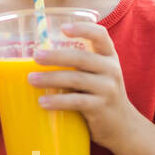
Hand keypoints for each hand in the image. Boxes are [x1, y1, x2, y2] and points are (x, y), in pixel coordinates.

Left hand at [28, 21, 137, 150]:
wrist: (123, 126)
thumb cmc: (100, 94)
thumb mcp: (97, 73)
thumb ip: (78, 63)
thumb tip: (35, 56)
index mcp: (108, 56)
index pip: (100, 35)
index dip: (83, 28)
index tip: (63, 28)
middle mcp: (111, 69)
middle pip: (82, 57)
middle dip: (56, 56)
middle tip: (35, 57)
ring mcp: (108, 89)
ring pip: (76, 79)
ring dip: (51, 78)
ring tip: (31, 79)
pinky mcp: (101, 107)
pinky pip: (77, 101)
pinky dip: (58, 101)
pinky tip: (43, 101)